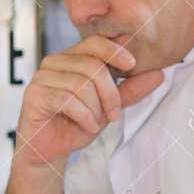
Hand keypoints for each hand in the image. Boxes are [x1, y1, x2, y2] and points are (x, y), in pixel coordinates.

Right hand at [13, 35, 164, 167]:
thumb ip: (130, 90)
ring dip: (95, 109)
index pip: (94, 43)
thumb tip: (158, 73)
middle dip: (110, 93)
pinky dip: (84, 116)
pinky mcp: (34, 95)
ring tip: (94, 123)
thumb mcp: (108, 107)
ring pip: (81, 84)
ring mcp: (42, 78)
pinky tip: (86, 126)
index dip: (115, 51)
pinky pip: (68, 100)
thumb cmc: (74, 125)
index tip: (132, 66)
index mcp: (71, 58)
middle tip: (114, 114)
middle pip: (93, 65)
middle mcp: (54, 63)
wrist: (49, 151)